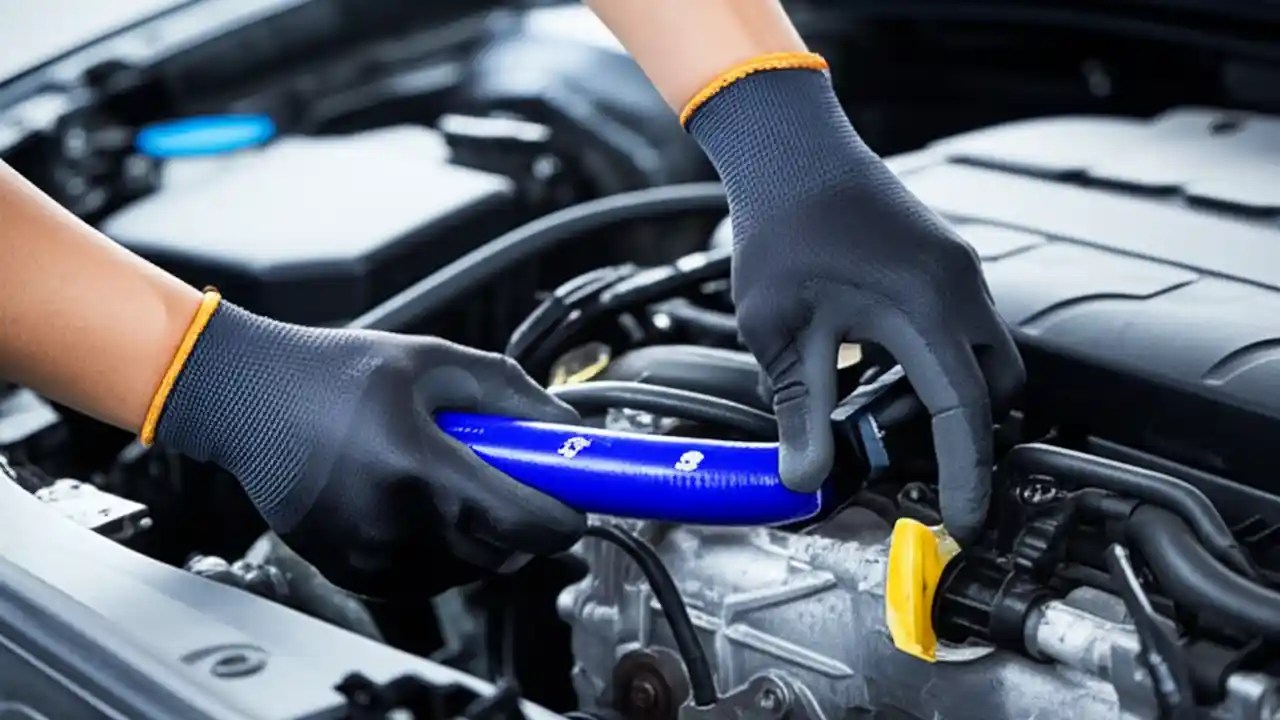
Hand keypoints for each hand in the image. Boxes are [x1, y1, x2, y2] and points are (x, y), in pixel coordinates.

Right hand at [153, 299, 584, 597]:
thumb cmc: (333, 373)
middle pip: (504, 553)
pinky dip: (441, 548)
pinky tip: (416, 499)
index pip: (528, 525)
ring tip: (447, 476)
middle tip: (509, 475)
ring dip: (481, 535)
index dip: (564, 517)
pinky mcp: (352, 573)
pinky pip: (427, 578)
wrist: (249, 398)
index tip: (575, 501)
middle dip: (521, 520)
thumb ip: (510, 394)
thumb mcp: (433, 361)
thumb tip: (565, 426)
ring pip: (468, 570)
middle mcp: (396, 524)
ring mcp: (371, 556)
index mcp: (422, 469)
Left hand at [688, 67, 1023, 542]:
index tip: (963, 519)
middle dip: (963, 433)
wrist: (791, 150)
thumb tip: (807, 478)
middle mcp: (958, 289)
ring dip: (943, 394)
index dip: (965, 475)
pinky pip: (961, 326)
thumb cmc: (783, 227)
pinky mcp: (944, 262)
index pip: (963, 414)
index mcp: (925, 310)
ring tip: (870, 402)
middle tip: (904, 454)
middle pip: (993, 389)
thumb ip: (799, 409)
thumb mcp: (778, 331)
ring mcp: (957, 271)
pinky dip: (931, 359)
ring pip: (982, 357)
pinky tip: (870, 361)